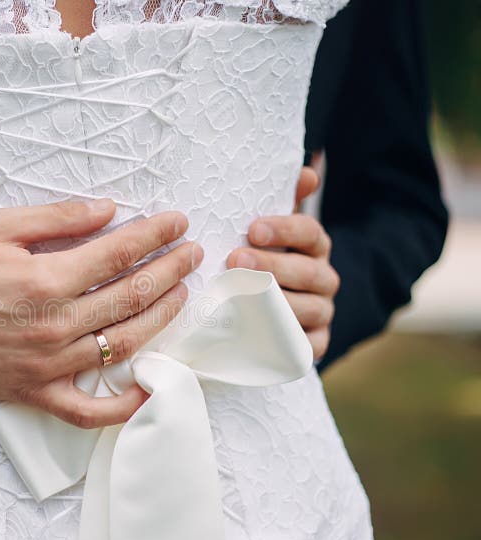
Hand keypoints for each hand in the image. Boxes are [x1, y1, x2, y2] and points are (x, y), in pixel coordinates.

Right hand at [0, 199, 202, 427]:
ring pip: (124, 343)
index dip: (155, 235)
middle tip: (191, 252)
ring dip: (162, 317)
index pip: (118, 254)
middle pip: (132, 296)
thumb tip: (110, 209)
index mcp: (44, 280)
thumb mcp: (0, 226)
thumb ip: (58, 217)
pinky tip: (151, 385)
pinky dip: (124, 404)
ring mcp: (48, 365)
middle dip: (171, 270)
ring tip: (182, 293)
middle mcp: (53, 325)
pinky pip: (89, 410)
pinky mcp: (37, 392)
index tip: (177, 222)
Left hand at [226, 168, 338, 359]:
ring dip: (276, 302)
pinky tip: (263, 334)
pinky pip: (307, 347)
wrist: (264, 317)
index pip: (309, 232)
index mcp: (313, 247)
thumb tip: (307, 173)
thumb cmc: (260, 264)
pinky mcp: (312, 345)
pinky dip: (288, 342)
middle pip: (307, 271)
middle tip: (236, 259)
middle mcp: (323, 279)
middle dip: (272, 265)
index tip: (253, 229)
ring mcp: (320, 313)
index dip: (284, 229)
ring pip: (308, 308)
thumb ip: (281, 201)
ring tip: (241, 296)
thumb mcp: (268, 233)